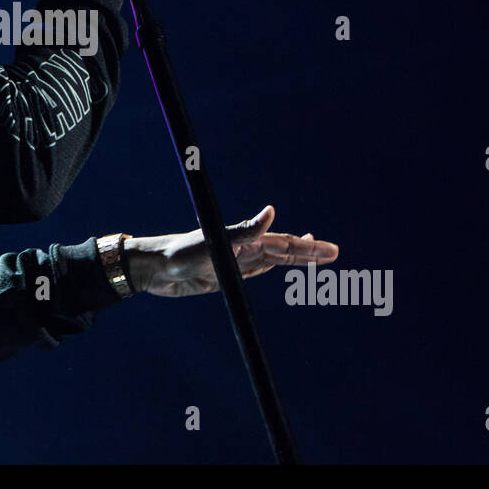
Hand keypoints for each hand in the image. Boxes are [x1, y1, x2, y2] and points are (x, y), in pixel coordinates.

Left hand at [122, 206, 337, 297]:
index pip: (283, 244)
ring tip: (314, 255)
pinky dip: (270, 268)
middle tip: (335, 253)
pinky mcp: (224, 277)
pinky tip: (280, 264)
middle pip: (283, 252)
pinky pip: (254, 273)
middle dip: (309, 253)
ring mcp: (234, 263)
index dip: (307, 248)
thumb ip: (245, 231)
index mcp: (243, 241)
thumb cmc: (179, 254)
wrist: (153, 268)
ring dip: (294, 259)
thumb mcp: (213, 244)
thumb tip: (272, 211)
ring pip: (272, 261)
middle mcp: (242, 250)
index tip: (329, 249)